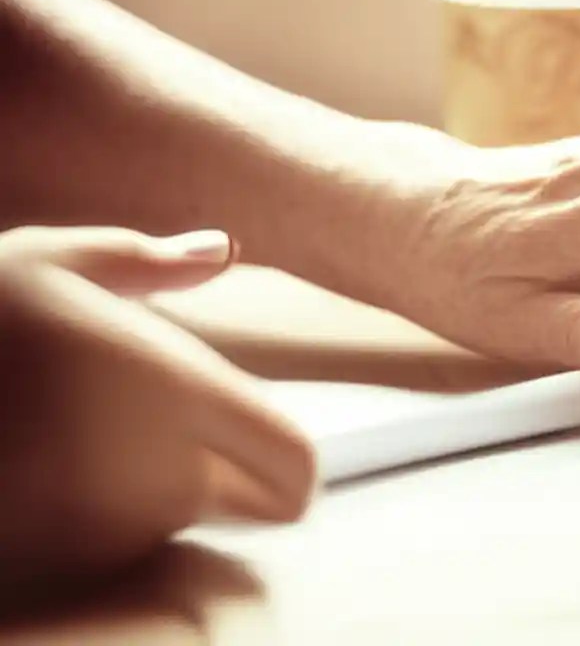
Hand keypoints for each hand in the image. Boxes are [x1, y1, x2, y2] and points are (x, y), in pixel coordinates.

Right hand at [0, 227, 314, 595]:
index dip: (292, 463)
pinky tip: (55, 471)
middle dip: (236, 476)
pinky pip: (119, 550)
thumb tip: (222, 249)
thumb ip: (149, 261)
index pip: (297, 466)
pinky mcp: (62, 562)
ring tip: (90, 436)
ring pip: (185, 526)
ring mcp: (108, 527)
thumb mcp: (51, 263)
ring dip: (165, 493)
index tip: (265, 444)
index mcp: (181, 391)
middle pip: (255, 505)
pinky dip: (108, 522)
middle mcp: (160, 471)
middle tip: (176, 434)